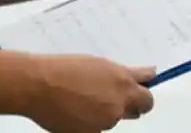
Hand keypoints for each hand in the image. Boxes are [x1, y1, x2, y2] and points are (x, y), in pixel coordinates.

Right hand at [26, 55, 155, 132]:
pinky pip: (95, 128)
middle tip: (108, 95)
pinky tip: (72, 110)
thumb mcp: (101, 65)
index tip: (136, 92)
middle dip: (126, 105)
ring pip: (111, 119)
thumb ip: (128, 74)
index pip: (148, 99)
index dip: (142, 96)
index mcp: (123, 85)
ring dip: (104, 111)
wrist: (38, 85)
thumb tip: (152, 74)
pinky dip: (88, 121)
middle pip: (134, 111)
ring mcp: (104, 123)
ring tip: (81, 98)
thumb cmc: (67, 68)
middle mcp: (118, 106)